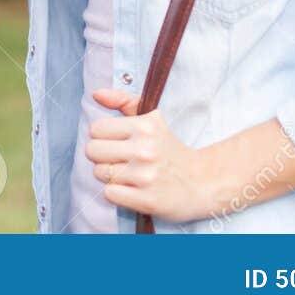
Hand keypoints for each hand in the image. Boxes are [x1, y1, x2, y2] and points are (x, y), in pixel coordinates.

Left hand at [84, 89, 217, 223]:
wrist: (201, 183)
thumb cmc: (171, 149)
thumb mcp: (152, 118)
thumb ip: (123, 100)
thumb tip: (96, 94)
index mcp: (145, 127)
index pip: (96, 129)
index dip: (102, 136)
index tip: (115, 141)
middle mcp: (144, 150)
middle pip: (93, 151)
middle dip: (101, 155)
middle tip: (118, 159)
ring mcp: (145, 176)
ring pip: (99, 173)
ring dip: (109, 175)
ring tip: (127, 174)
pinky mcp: (146, 200)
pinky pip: (109, 194)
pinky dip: (115, 192)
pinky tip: (130, 189)